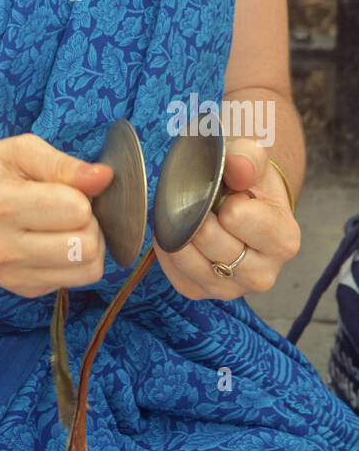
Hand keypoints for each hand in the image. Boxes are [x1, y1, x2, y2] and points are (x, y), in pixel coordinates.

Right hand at [0, 132, 113, 298]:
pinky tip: (54, 242)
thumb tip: (105, 177)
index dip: (82, 194)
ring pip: (89, 270)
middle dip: (90, 222)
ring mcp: (14, 275)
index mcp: (2, 203)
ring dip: (89, 244)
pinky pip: (75, 281)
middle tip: (70, 208)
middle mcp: (5, 247)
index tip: (65, 187)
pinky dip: (75, 260)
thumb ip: (62, 163)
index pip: (76, 210)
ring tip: (67, 226)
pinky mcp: (23, 290)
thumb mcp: (14, 151)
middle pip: (87, 245)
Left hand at [153, 138, 300, 299]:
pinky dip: (168, 245)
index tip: (230, 192)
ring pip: (188, 258)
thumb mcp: (252, 160)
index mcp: (283, 240)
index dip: (225, 197)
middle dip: (199, 213)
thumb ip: (248, 158)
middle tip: (206, 202)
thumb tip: (237, 165)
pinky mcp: (200, 292)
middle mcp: (262, 275)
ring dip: (180, 229)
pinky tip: (180, 230)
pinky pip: (171, 268)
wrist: (239, 204)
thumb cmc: (248, 182)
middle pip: (210, 239)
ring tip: (192, 214)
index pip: (237, 216)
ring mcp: (231, 290)